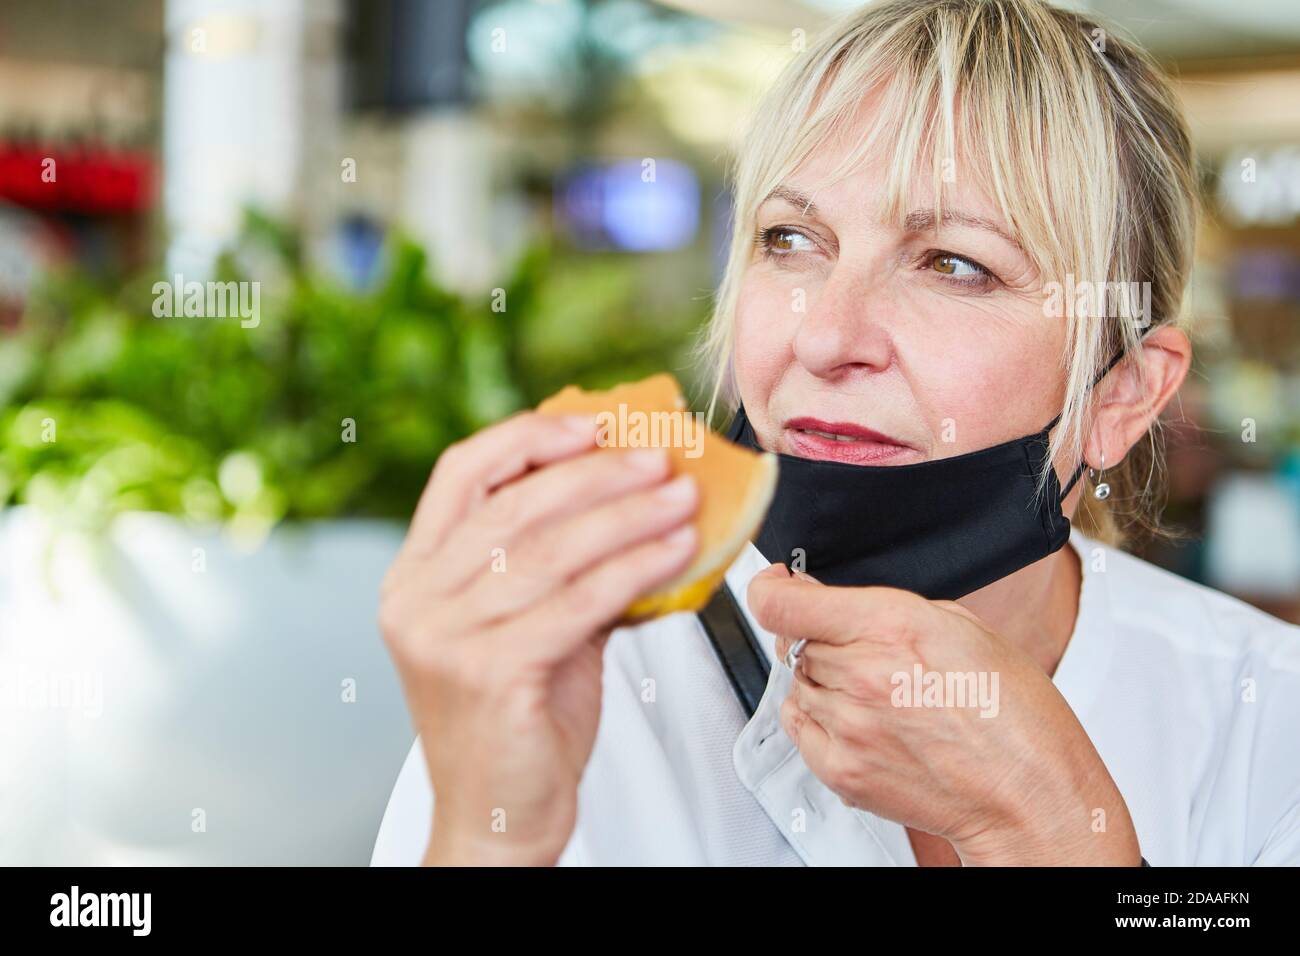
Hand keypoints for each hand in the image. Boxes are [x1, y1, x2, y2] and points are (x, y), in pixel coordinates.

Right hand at [380, 411, 697, 865]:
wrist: (499, 817)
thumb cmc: (519, 719)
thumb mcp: (528, 623)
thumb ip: (559, 563)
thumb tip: (634, 496)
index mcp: (415, 575)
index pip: (461, 473)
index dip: (528, 438)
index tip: (593, 424)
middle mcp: (417, 600)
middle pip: (513, 506)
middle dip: (595, 474)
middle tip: (658, 458)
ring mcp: (446, 638)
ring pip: (549, 551)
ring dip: (627, 517)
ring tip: (681, 498)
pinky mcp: (489, 673)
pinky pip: (577, 602)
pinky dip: (634, 569)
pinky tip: (675, 551)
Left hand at [747, 565, 1140, 865]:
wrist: (1029, 793)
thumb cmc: (1012, 713)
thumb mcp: (960, 627)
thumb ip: (883, 607)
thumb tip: (824, 595)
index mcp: (891, 627)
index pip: (782, 604)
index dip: (770, 589)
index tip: (777, 586)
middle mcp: (862, 675)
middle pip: (795, 642)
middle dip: (822, 640)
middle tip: (869, 656)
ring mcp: (848, 726)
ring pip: (798, 684)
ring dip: (825, 682)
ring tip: (881, 696)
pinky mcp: (841, 770)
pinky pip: (799, 727)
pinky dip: (821, 720)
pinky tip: (865, 723)